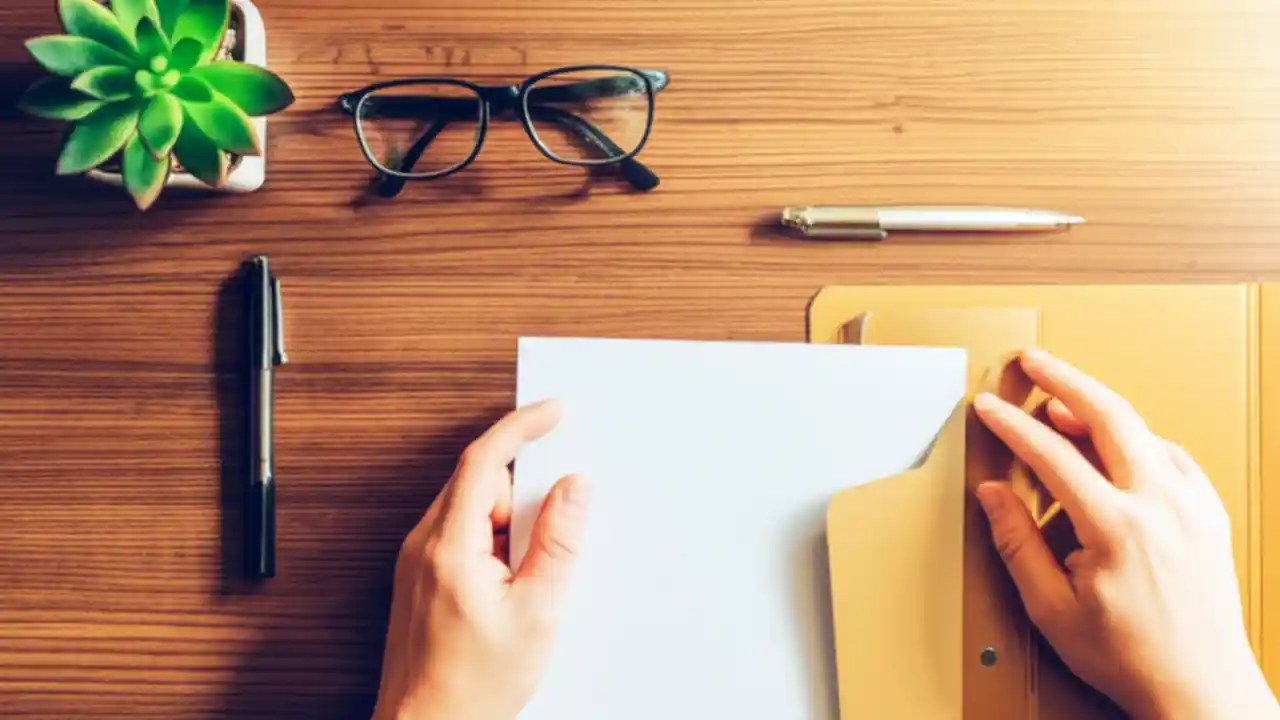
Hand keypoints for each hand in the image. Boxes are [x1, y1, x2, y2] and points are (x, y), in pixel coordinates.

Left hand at [371, 400, 590, 719]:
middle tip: (557, 530)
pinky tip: (514, 586)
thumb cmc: (472, 686)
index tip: (554, 411)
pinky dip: (495, 545)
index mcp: (449, 545)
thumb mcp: (537, 611)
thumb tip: (574, 488)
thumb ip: (559, 542)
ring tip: (531, 581)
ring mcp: (418, 561)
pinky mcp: (422, 578)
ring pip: (473, 513)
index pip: (484, 460)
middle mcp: (424, 544)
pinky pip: (463, 537)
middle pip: (480, 484)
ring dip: (511, 526)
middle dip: (524, 494)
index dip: (521, 426)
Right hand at [973, 349, 1278, 719]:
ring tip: (1060, 403)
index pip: (1053, 454)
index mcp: (1117, 528)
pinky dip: (1136, 438)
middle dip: (1064, 379)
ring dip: (1099, 408)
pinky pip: (1170, 455)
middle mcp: (1160, 505)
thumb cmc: (1129, 656)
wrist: (1200, 687)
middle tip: (1033, 361)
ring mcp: (1191, 505)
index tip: (988, 408)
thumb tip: (994, 494)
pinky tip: (1115, 444)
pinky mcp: (1208, 512)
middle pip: (1109, 415)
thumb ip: (1018, 544)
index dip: (1012, 425)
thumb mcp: (1052, 609)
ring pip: (1142, 429)